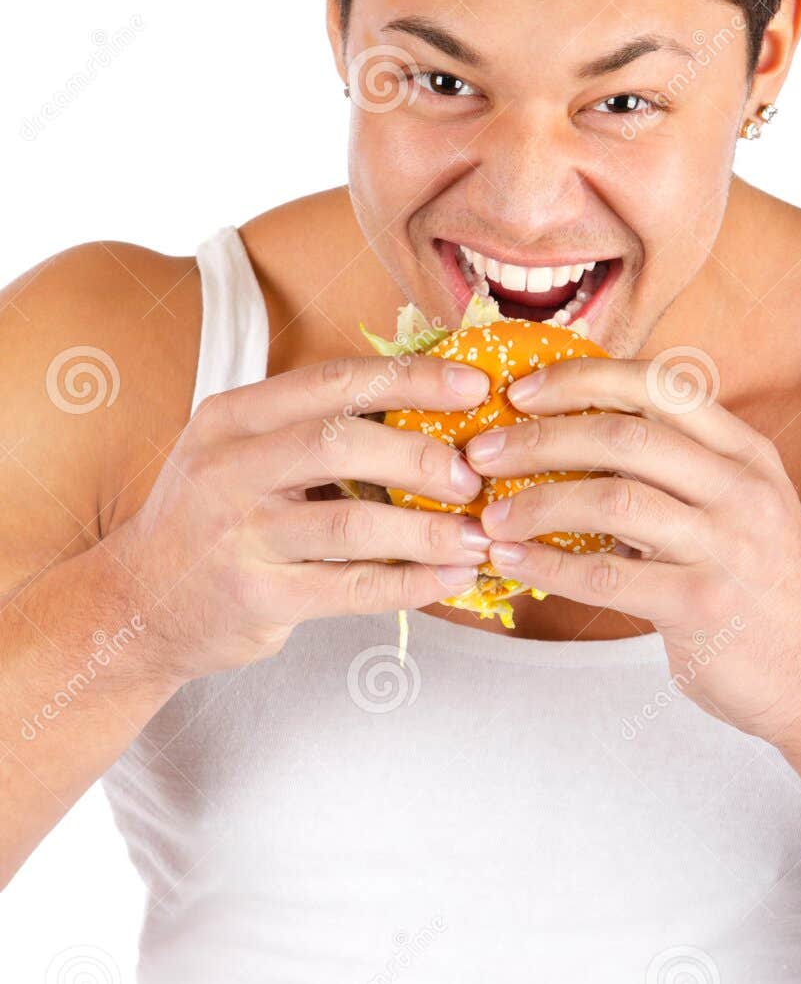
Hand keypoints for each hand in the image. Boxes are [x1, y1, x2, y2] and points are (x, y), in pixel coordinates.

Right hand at [108, 353, 491, 680]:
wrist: (139, 603)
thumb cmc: (213, 520)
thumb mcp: (238, 453)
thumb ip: (310, 429)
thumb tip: (430, 407)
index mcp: (232, 417)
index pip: (332, 382)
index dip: (410, 379)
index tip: (474, 387)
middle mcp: (228, 469)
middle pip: (341, 443)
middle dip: (421, 457)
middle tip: (473, 477)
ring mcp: (239, 537)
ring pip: (351, 525)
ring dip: (427, 532)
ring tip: (479, 537)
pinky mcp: (256, 597)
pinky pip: (351, 589)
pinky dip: (411, 584)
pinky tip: (451, 578)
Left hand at [469, 354, 800, 742]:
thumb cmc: (758, 588)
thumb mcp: (737, 507)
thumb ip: (678, 469)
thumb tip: (573, 433)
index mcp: (745, 452)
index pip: (658, 384)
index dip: (581, 379)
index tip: (522, 391)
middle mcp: (741, 488)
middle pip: (625, 436)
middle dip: (541, 439)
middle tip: (483, 453)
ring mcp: (727, 546)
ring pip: (612, 501)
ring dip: (536, 503)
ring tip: (493, 516)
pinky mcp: (704, 605)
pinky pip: (607, 577)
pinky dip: (547, 567)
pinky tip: (512, 564)